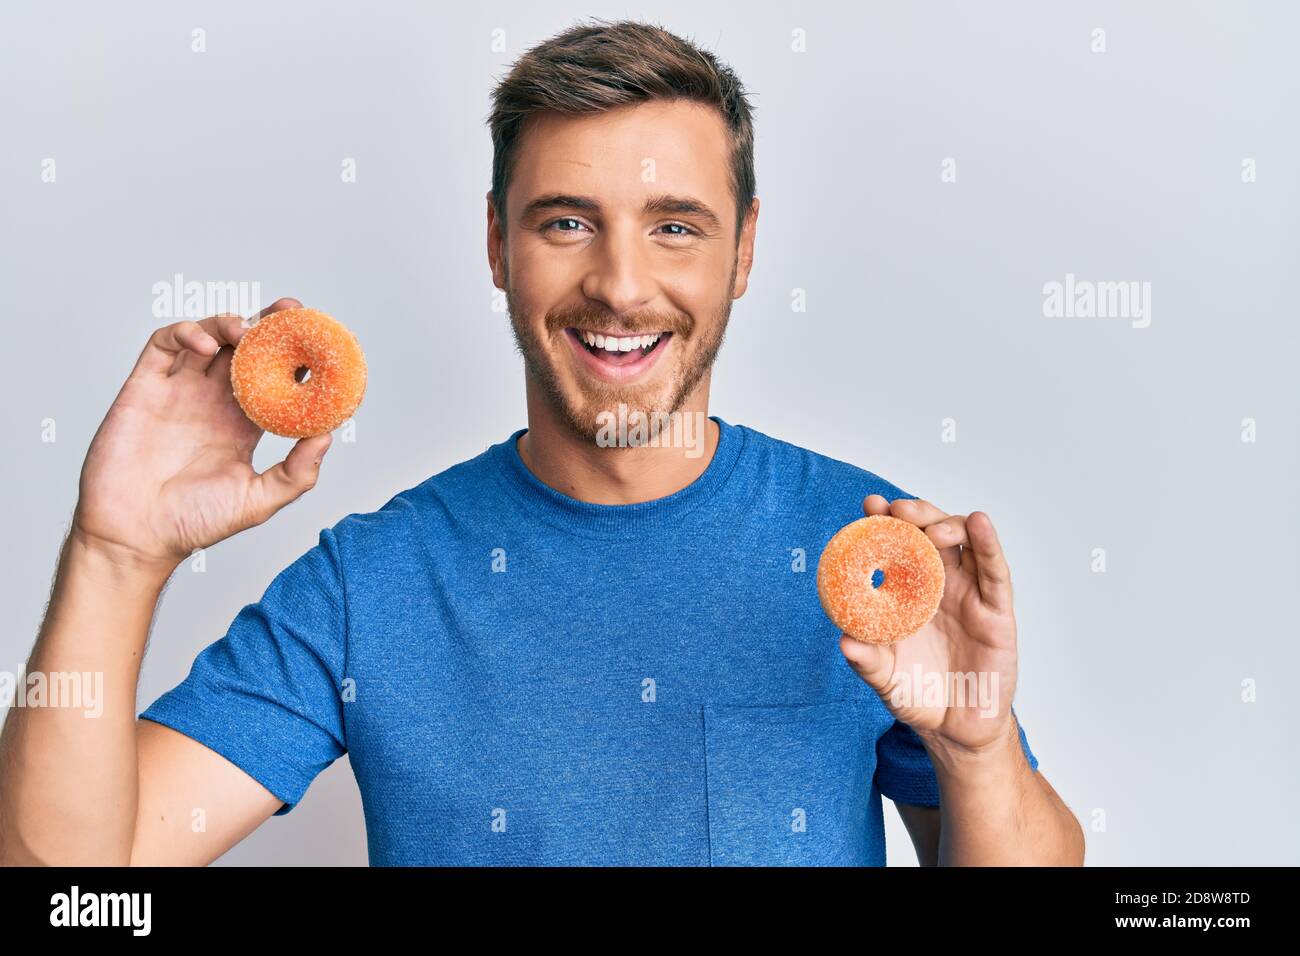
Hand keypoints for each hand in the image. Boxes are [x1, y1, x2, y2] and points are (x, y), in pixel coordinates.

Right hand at [72, 298, 332, 574]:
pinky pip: (164, 344)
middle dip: (268, 325)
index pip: (274, 377)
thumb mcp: (258, 500)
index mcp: (243, 423)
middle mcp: (213, 401)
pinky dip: (186, 332)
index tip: (319, 340)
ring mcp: (179, 391)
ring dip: (229, 324)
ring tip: (247, 331)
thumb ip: (297, 472)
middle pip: (244, 348)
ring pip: (208, 337)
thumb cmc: (194, 523)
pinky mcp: (145, 387)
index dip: (295, 355)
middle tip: (291, 312)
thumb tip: (327, 435)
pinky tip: (207, 346)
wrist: (135, 536)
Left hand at [838, 495, 1018, 755]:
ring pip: (963, 542)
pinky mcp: (996, 609)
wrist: (956, 729)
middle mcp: (938, 583)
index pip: (896, 545)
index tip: (870, 505)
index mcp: (907, 591)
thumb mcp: (885, 679)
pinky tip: (979, 523)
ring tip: (929, 528)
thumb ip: (867, 662)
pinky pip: (994, 570)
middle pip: (929, 532)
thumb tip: (844, 643)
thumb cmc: (917, 695)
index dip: (884, 521)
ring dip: (946, 524)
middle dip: (914, 514)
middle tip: (896, 510)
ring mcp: (968, 592)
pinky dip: (987, 543)